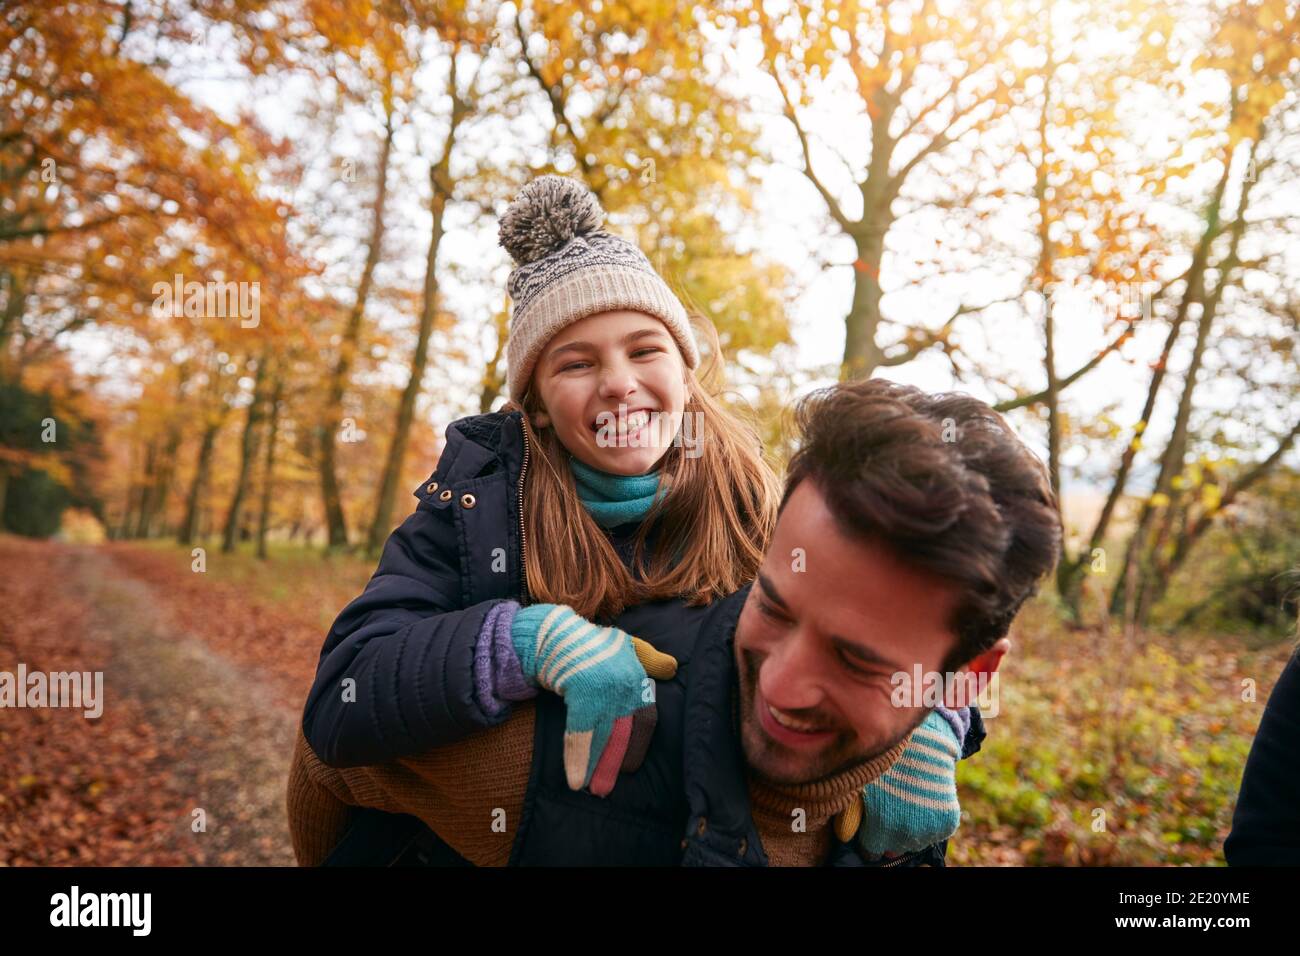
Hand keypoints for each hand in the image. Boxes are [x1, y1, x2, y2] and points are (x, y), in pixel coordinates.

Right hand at [512, 605, 676, 795]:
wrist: (558, 635)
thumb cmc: (593, 644)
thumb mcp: (627, 645)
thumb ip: (649, 659)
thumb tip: (674, 668)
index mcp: (637, 678)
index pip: (645, 721)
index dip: (636, 746)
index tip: (629, 767)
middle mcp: (626, 686)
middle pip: (623, 734)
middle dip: (614, 763)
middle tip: (605, 789)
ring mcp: (605, 691)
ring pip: (602, 738)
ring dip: (596, 766)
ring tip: (592, 789)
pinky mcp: (582, 695)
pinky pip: (579, 734)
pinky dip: (577, 759)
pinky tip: (574, 780)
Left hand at [857, 707, 962, 858]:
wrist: (926, 739)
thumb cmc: (887, 758)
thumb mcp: (861, 781)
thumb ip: (849, 813)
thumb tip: (844, 837)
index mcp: (880, 824)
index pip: (870, 850)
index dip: (868, 837)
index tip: (869, 825)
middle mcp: (905, 831)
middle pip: (892, 850)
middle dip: (887, 835)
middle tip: (887, 813)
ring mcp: (929, 829)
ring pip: (913, 844)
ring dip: (907, 832)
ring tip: (903, 806)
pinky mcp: (947, 821)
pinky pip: (934, 834)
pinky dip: (928, 824)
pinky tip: (920, 803)